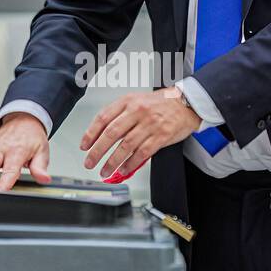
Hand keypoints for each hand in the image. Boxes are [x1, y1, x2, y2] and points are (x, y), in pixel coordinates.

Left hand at [80, 87, 200, 179]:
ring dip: (113, 161)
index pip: (103, 118)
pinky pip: (142, 153)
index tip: (84, 145)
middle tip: (90, 161)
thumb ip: (119, 114)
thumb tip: (101, 134)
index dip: (91, 133)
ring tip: (105, 170)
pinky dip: (131, 163)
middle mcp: (138, 111)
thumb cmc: (160, 103)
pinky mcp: (161, 136)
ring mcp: (150, 124)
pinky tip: (124, 169)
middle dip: (97, 151)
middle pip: (112, 133)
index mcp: (128, 101)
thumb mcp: (136, 100)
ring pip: (126, 146)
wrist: (186, 103)